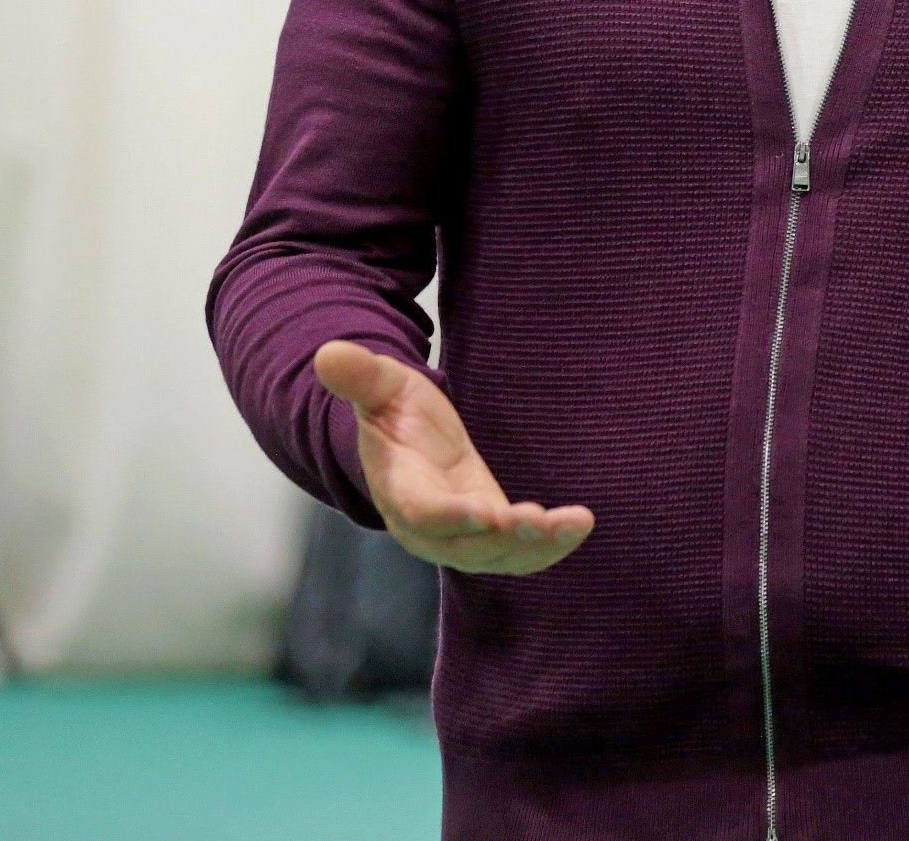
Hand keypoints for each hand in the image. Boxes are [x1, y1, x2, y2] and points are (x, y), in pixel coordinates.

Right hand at [314, 340, 594, 575]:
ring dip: (535, 546)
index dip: (451, 516)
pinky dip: (550, 545)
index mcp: (399, 490)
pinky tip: (581, 524)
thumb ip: (360, 376)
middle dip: (502, 538)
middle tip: (538, 520)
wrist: (408, 442)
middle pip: (465, 546)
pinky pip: (519, 553)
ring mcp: (460, 538)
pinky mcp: (490, 536)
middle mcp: (428, 527)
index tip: (486, 512)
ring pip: (498, 556)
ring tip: (574, 524)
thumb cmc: (394, 411)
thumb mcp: (380, 388)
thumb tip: (328, 352)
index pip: (423, 512)